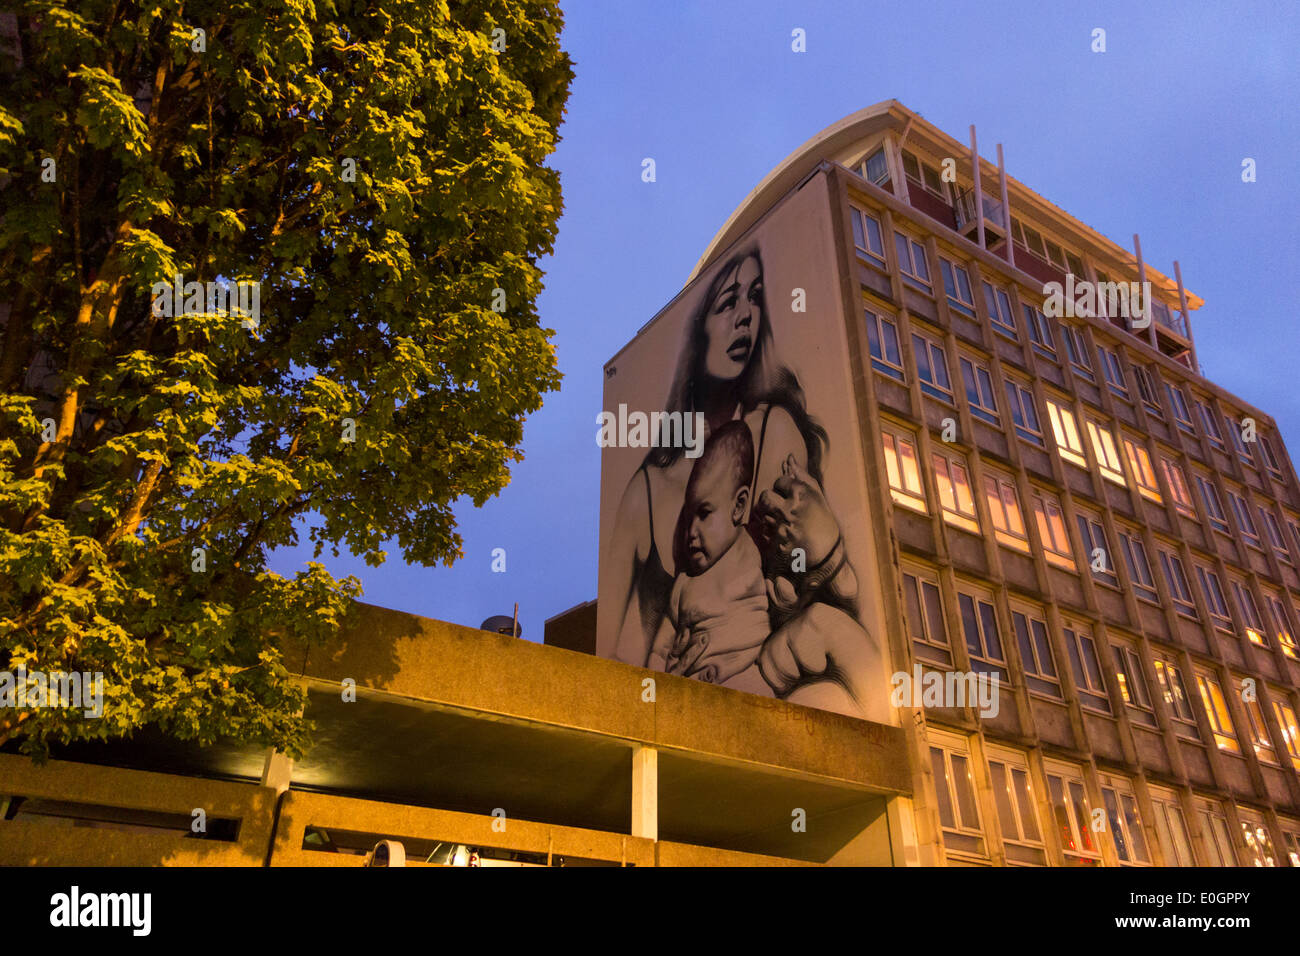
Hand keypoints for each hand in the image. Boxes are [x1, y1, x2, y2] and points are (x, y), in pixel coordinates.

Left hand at [754, 454, 840, 569]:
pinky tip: (781, 534)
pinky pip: (763, 531)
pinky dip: (769, 531)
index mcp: (802, 494)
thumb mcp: (818, 497)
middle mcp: (789, 509)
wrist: (827, 556)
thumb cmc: (824, 523)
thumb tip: (790, 458)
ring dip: (768, 515)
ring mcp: (780, 527)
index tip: (790, 495)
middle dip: (770, 500)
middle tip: (779, 506)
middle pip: (765, 496)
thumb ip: (802, 477)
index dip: (783, 487)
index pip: (779, 481)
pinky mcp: (774, 544)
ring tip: (783, 521)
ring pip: (762, 514)